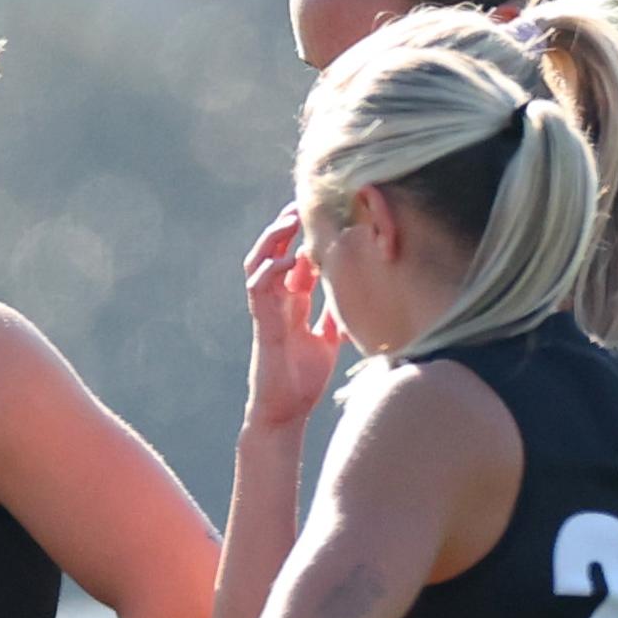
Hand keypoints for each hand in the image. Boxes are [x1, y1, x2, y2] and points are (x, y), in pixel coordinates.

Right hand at [242, 207, 344, 432]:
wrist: (284, 412)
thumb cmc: (304, 381)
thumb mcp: (328, 340)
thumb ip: (335, 316)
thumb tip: (358, 295)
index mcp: (292, 305)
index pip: (295, 260)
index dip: (305, 237)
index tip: (325, 214)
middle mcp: (277, 303)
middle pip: (273, 253)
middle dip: (285, 228)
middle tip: (302, 204)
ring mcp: (267, 312)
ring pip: (258, 264)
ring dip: (272, 240)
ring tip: (289, 220)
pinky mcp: (263, 325)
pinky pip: (259, 290)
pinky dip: (270, 271)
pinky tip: (288, 259)